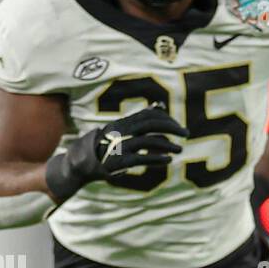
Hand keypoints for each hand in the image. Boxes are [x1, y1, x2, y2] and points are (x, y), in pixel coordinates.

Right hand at [45, 105, 187, 202]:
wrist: (82, 161)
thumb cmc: (107, 144)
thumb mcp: (122, 128)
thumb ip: (140, 119)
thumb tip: (160, 106)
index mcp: (123, 123)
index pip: (149, 115)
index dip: (166, 119)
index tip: (178, 126)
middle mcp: (122, 132)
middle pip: (151, 125)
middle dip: (171, 128)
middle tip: (185, 134)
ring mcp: (121, 146)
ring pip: (149, 141)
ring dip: (168, 145)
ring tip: (179, 149)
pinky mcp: (119, 162)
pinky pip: (142, 159)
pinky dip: (157, 159)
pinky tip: (168, 160)